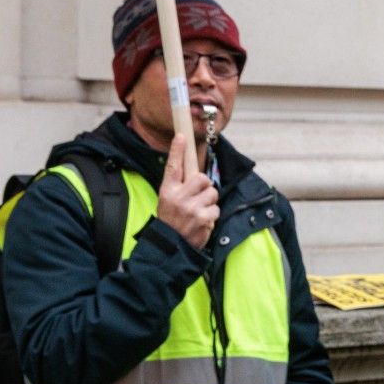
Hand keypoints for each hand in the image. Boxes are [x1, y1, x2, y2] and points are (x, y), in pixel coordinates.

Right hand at [155, 133, 218, 249]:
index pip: (173, 167)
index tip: (181, 136)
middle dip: (205, 187)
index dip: (177, 151)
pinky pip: (216, 209)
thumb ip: (180, 188)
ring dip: (209, 202)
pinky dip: (211, 216)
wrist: (170, 247)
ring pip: (212, 193)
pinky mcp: (203, 218)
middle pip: (202, 178)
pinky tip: (201, 223)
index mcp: (167, 191)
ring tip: (197, 213)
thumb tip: (196, 174)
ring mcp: (191, 208)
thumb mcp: (167, 202)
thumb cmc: (171, 221)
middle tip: (197, 197)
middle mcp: (178, 197)